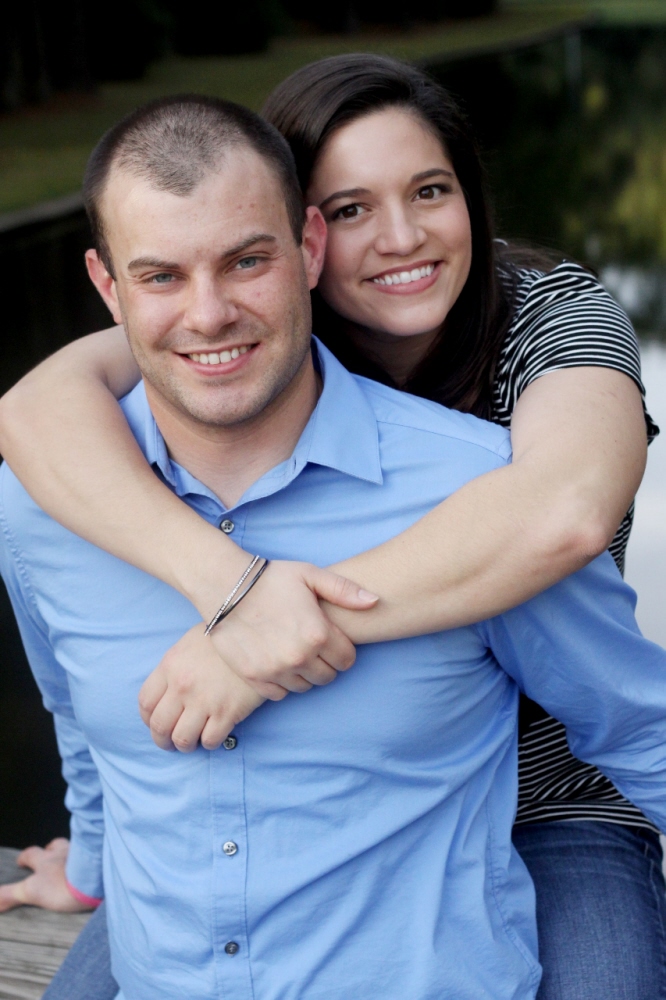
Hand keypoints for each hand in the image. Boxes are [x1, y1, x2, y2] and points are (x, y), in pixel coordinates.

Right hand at [0, 839, 91, 912]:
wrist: (94, 881)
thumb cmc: (61, 885)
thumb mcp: (31, 892)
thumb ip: (10, 895)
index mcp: (46, 859)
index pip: (31, 853)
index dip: (25, 857)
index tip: (22, 861)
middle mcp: (64, 851)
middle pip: (56, 845)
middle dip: (50, 849)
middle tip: (48, 855)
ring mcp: (83, 853)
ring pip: (74, 848)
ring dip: (71, 853)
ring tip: (71, 861)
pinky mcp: (100, 860)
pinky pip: (94, 855)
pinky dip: (91, 859)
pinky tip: (92, 867)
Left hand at [139, 624, 265, 751]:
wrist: (259, 638)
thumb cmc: (224, 639)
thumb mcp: (190, 643)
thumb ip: (174, 667)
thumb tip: (166, 691)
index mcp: (170, 666)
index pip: (145, 703)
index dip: (147, 719)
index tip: (155, 723)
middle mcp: (182, 686)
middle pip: (159, 726)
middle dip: (162, 740)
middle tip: (170, 742)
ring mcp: (204, 701)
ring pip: (182, 739)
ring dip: (184, 746)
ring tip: (192, 742)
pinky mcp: (227, 712)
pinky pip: (210, 740)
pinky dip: (209, 743)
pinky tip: (214, 734)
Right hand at [205, 560, 377, 698]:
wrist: (225, 586)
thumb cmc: (270, 578)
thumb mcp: (311, 576)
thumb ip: (345, 590)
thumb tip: (374, 602)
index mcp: (318, 633)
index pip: (347, 660)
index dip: (343, 650)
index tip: (331, 640)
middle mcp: (299, 656)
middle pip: (328, 676)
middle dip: (326, 663)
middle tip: (314, 647)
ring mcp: (276, 670)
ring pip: (305, 687)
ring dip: (304, 674)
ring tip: (295, 653)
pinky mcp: (255, 677)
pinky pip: (280, 694)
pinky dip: (282, 683)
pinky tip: (278, 663)